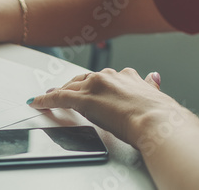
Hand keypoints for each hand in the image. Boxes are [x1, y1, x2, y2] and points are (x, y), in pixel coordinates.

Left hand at [27, 68, 186, 147]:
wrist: (157, 121)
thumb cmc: (161, 115)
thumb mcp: (156, 95)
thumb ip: (150, 86)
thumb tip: (154, 78)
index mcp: (127, 76)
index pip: (103, 77)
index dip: (92, 83)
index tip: (88, 85)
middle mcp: (109, 76)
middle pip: (84, 79)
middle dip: (72, 85)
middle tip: (61, 91)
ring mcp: (95, 86)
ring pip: (70, 87)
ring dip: (58, 92)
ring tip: (47, 97)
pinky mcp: (83, 100)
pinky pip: (59, 98)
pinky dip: (45, 100)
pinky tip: (37, 102)